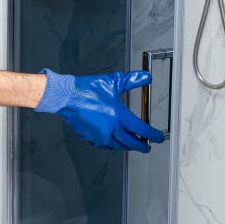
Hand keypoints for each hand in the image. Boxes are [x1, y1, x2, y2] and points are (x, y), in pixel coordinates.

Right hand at [34, 68, 164, 152]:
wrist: (65, 96)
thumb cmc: (86, 89)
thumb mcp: (112, 82)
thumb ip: (132, 80)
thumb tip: (145, 77)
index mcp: (119, 117)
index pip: (142, 130)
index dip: (153, 135)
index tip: (159, 137)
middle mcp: (112, 130)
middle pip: (132, 143)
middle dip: (142, 146)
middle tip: (147, 146)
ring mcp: (100, 136)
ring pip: (119, 146)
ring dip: (127, 146)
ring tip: (131, 144)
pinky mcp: (90, 137)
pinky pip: (105, 145)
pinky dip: (113, 144)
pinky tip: (113, 141)